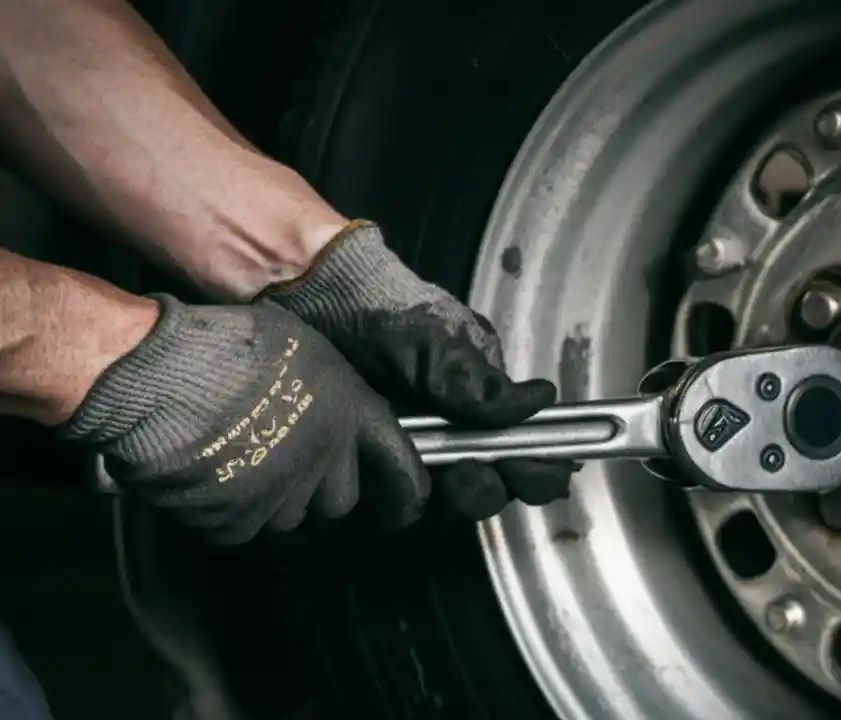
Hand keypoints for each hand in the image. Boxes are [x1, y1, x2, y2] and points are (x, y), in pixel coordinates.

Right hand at [59, 295, 428, 544]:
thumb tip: (331, 413)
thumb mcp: (303, 349)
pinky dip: (226, 513)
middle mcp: (326, 461)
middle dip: (320, 490)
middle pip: (340, 501)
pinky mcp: (235, 521)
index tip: (405, 509)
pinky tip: (207, 476)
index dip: (407, 494)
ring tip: (238, 461)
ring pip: (290, 518)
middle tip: (287, 463)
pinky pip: (241, 529)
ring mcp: (280, 496)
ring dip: (272, 501)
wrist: (160, 373)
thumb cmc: (227, 345)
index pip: (402, 468)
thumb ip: (330, 392)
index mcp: (352, 414)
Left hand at [261, 221, 572, 519]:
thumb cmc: (378, 310)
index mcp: (480, 396)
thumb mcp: (434, 339)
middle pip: (487, 484)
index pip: (522, 444)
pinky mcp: (364, 466)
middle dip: (486, 487)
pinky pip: (387, 503)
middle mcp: (450, 430)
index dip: (533, 467)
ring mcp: (407, 450)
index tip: (529, 473)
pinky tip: (383, 493)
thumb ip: (479, 380)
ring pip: (441, 500)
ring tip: (430, 484)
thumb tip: (541, 402)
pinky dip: (391, 503)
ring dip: (443, 499)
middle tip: (470, 475)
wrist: (299, 299)